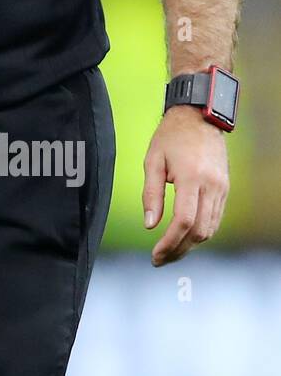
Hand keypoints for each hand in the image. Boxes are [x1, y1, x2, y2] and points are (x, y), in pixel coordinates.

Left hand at [143, 106, 229, 265]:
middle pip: (198, 231)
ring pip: (210, 228)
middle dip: (179, 250)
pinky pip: (215, 218)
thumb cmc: (171, 136)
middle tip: (160, 259)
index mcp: (192, 178)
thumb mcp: (153, 161)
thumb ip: (151, 194)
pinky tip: (185, 236)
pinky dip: (201, 231)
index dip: (169, 243)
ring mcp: (222, 188)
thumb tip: (149, 225)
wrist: (199, 116)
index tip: (155, 255)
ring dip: (190, 244)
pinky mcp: (225, 188)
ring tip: (170, 251)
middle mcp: (211, 186)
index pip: (183, 221)